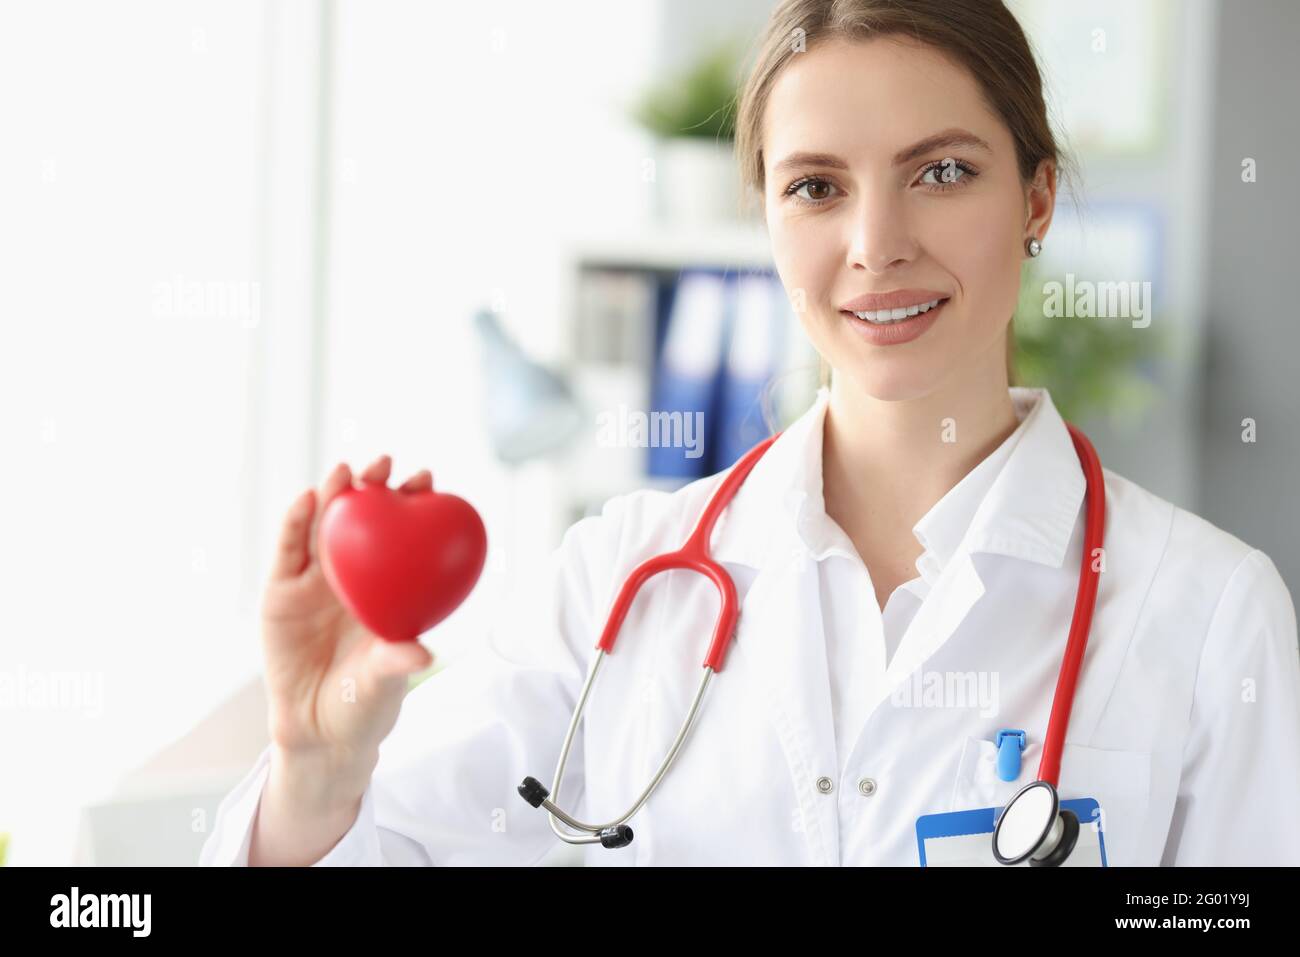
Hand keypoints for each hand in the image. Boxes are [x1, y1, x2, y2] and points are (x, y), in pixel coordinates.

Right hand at [260, 454, 434, 774]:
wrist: (317, 732)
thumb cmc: (363, 705)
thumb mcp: (383, 682)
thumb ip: (396, 662)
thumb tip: (423, 654)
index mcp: (385, 588)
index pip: (403, 537)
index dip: (414, 505)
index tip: (428, 480)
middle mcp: (351, 577)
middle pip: (362, 521)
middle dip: (374, 486)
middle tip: (386, 463)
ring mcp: (314, 582)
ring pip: (323, 528)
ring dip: (333, 494)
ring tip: (344, 471)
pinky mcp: (280, 593)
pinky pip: (288, 553)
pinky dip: (295, 523)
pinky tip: (305, 499)